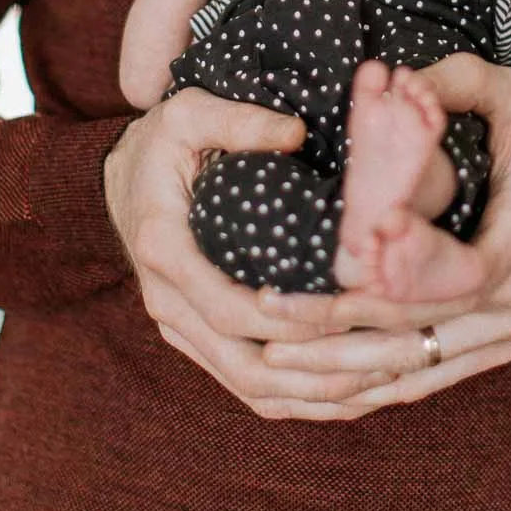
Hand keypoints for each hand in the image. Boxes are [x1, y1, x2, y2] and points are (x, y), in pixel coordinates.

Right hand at [104, 88, 392, 418]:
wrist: (119, 180)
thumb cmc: (160, 143)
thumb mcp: (188, 113)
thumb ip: (239, 121)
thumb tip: (295, 134)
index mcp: (165, 249)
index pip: (231, 307)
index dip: (294, 318)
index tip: (355, 310)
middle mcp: (168, 302)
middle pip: (247, 368)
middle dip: (323, 371)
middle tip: (392, 355)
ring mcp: (181, 328)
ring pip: (252, 389)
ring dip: (320, 395)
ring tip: (387, 379)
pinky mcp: (197, 340)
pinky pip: (249, 386)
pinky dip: (301, 398)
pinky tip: (354, 391)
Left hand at [256, 54, 510, 409]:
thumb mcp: (509, 92)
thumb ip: (456, 81)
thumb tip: (398, 79)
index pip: (464, 268)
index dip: (409, 264)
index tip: (354, 246)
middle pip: (425, 322)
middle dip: (347, 317)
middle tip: (275, 307)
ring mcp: (507, 330)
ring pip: (416, 361)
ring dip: (342, 361)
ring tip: (273, 352)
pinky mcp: (490, 350)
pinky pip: (424, 378)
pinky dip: (367, 382)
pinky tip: (311, 378)